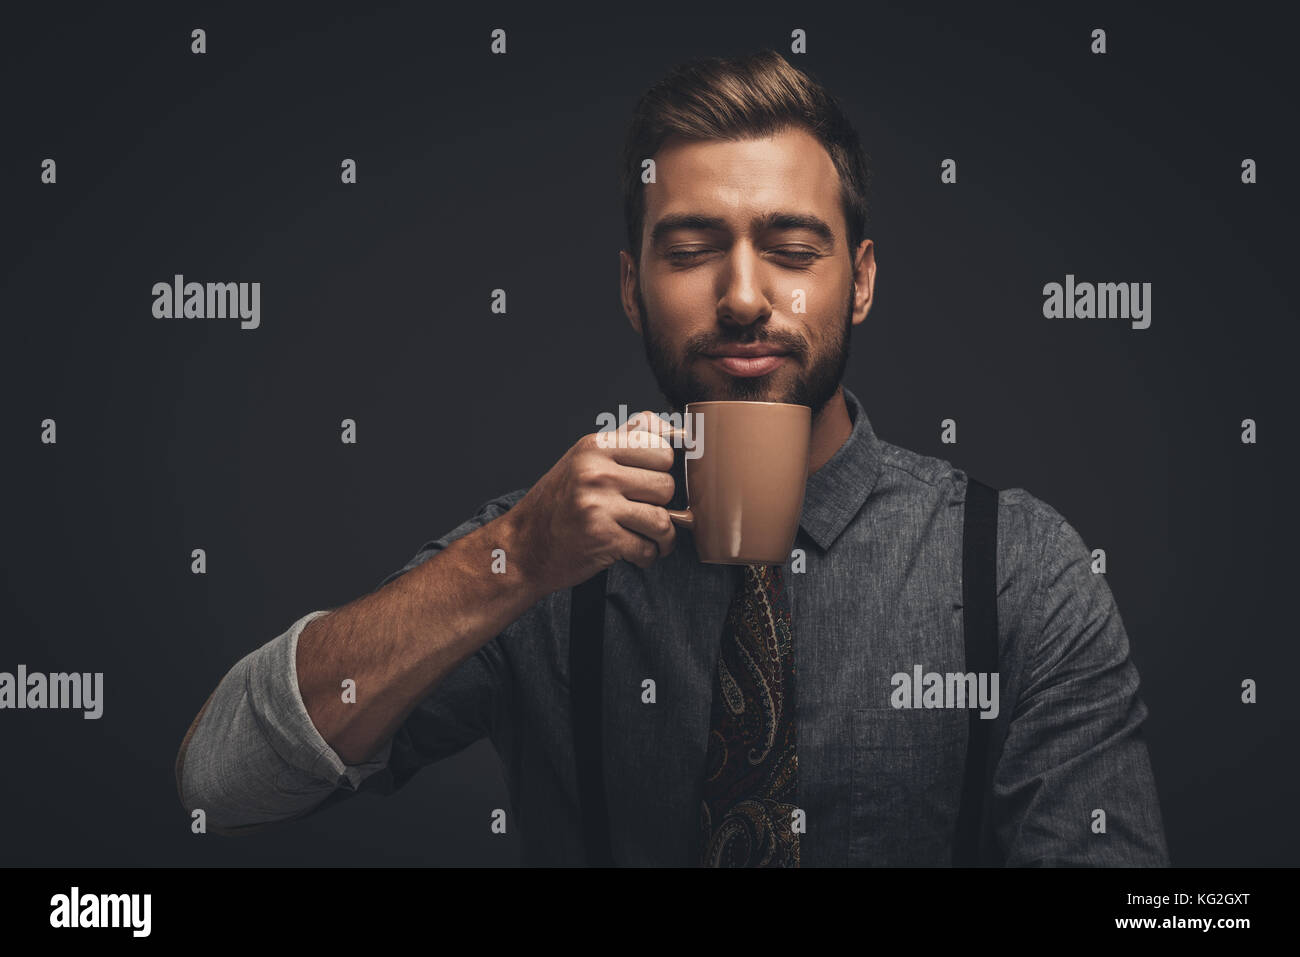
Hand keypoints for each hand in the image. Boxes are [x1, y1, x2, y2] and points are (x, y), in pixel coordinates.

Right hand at [503, 410, 679, 593]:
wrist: (523, 546)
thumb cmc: (558, 503)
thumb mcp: (584, 459)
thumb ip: (627, 439)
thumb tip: (675, 430)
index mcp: (595, 447)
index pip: (661, 449)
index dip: (661, 470)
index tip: (651, 484)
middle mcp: (595, 472)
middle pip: (666, 485)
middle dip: (661, 504)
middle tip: (644, 513)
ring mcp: (598, 506)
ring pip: (662, 519)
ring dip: (660, 536)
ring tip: (648, 537)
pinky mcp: (602, 538)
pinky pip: (648, 548)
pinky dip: (647, 556)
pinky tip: (634, 553)